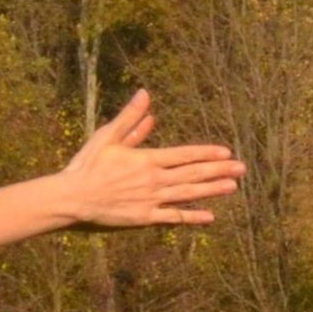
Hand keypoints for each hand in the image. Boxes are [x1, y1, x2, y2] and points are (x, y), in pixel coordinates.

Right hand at [57, 89, 244, 229]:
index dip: (207, 153)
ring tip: (232, 187)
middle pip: (193, 174)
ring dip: (212, 190)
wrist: (71, 197)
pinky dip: (192, 217)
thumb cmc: (86, 165)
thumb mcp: (106, 136)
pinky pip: (172, 217)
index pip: (185, 155)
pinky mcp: (143, 217)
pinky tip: (209, 216)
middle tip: (242, 168)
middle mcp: (154, 179)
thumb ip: (130, 118)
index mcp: (147, 159)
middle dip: (219, 170)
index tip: (226, 152)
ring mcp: (150, 200)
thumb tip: (144, 94)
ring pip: (188, 194)